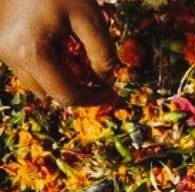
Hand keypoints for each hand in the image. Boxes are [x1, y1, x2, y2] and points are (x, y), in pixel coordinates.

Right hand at [0, 0, 116, 104]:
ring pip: (34, 81)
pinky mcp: (0, 40)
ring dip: (59, 80)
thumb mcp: (90, 18)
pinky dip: (46, 66)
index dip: (93, 98)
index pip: (65, 94)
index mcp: (31, 53)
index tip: (112, 93)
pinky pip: (25, 65)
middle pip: (48, 92)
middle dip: (76, 90)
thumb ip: (102, 53)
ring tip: (83, 64)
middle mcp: (10, 55)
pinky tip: (63, 50)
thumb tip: (106, 78)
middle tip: (100, 80)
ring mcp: (0, 48)